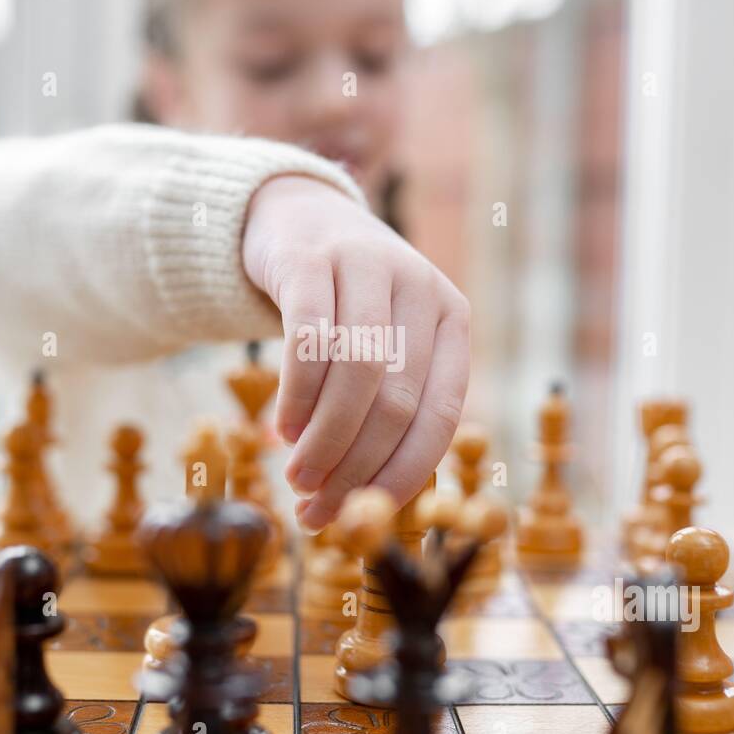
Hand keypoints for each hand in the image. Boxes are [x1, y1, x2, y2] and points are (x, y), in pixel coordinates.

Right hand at [242, 175, 469, 532]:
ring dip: (323, 440)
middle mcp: (420, 287)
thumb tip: (370, 504)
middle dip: (354, 466)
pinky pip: (308, 340)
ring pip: (355, 375)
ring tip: (297, 476)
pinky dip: (296, 396)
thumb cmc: (347, 307)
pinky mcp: (310, 259)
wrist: (297, 218)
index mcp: (452, 318)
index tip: (366, 516)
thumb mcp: (387, 343)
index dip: (403, 474)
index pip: (441, 415)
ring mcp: (367, 265)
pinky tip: (281, 429)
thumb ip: (391, 405)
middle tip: (317, 508)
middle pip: (395, 402)